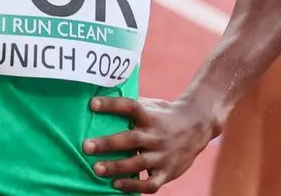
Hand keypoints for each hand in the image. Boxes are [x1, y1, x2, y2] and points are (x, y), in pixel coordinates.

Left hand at [83, 95, 221, 191]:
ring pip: (139, 163)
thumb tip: (95, 99)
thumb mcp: (150, 105)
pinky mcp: (168, 172)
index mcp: (150, 117)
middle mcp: (157, 136)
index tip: (92, 104)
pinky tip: (116, 184)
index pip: (131, 107)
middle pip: (131, 139)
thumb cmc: (163, 115)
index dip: (111, 105)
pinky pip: (151, 183)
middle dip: (108, 144)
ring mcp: (163, 155)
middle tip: (86, 146)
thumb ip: (129, 106)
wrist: (198, 126)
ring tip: (96, 169)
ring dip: (117, 167)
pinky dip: (134, 186)